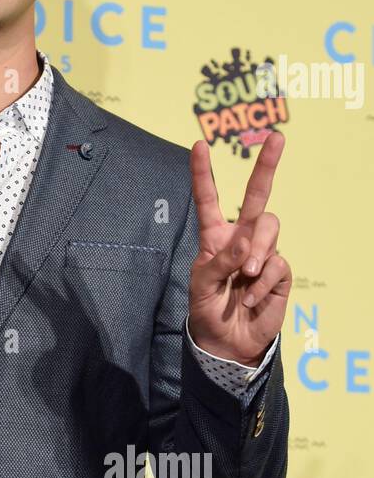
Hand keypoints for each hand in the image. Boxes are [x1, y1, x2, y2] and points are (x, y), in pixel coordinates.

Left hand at [187, 133, 291, 365]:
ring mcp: (263, 253)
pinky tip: (250, 300)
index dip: (202, 173)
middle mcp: (241, 238)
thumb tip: (245, 245)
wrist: (228, 341)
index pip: (208, 199)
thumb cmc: (208, 309)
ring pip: (269, 228)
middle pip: (257, 196)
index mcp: (215, 236)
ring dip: (257, 250)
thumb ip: (220, 262)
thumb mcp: (202, 285)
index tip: (198, 144)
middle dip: (268, 165)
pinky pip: (276, 264)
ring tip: (245, 278)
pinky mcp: (279, 272)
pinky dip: (261, 284)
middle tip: (277, 136)